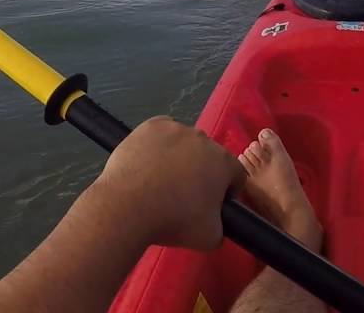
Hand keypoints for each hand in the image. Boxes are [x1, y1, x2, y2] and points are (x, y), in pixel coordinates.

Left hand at [92, 116, 243, 249]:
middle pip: (208, 157)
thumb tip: (216, 223)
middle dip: (201, 174)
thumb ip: (222, 227)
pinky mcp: (150, 126)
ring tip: (160, 181)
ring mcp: (175, 128)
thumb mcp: (211, 238)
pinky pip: (161, 134)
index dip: (227, 192)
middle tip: (184, 196)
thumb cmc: (174, 221)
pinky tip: (148, 164)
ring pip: (184, 143)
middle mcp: (203, 139)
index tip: (213, 205)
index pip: (235, 175)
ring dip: (179, 158)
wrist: (128, 207)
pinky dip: (158, 146)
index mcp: (224, 162)